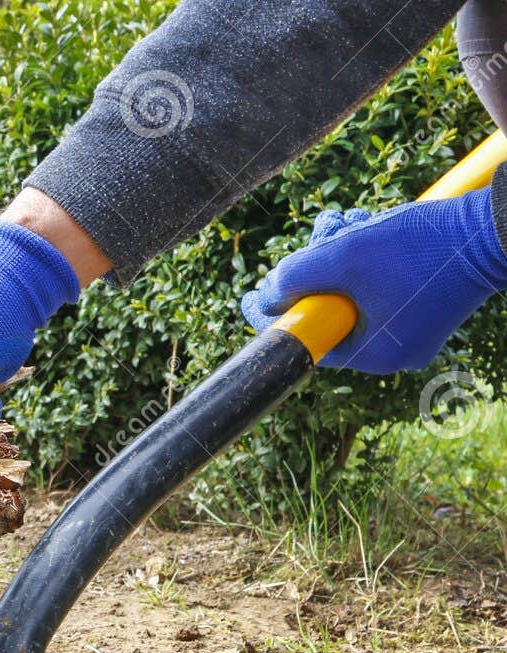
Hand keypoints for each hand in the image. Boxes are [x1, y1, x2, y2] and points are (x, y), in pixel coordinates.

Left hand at [241, 185, 506, 373]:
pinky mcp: (425, 306)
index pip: (309, 340)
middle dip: (315, 270)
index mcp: (374, 354)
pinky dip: (366, 258)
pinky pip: (378, 287)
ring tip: (344, 220)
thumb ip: (296, 275)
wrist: (497, 227)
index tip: (248, 298)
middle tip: (318, 231)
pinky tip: (365, 224)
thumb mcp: (345, 255)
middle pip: (329, 312)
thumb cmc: (422, 245)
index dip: (276, 315)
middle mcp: (393, 351)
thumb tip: (263, 297)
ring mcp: (412, 330)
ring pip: (352, 293)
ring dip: (340, 255)